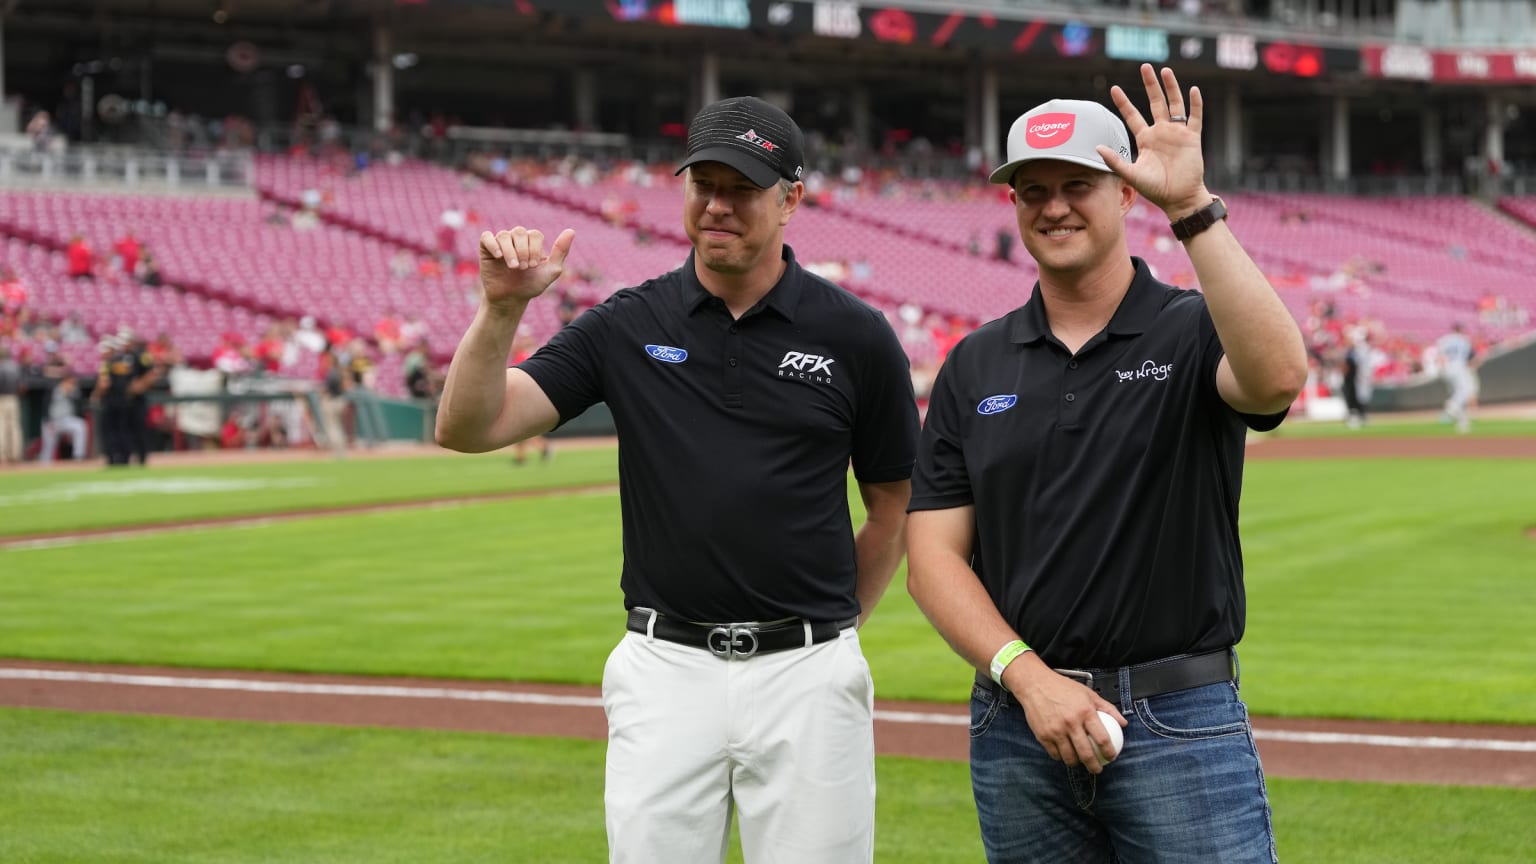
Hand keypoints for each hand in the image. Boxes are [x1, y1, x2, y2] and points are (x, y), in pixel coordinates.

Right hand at [478, 227, 574, 311]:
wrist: (511, 299)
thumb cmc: (531, 285)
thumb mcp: (550, 271)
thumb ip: (560, 251)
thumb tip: (571, 230)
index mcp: (531, 241)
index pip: (535, 234)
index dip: (535, 249)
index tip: (533, 266)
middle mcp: (516, 239)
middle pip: (520, 232)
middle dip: (523, 251)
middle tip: (523, 268)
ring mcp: (500, 243)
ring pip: (504, 235)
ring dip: (510, 251)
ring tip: (513, 267)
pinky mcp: (486, 249)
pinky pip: (486, 237)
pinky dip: (493, 244)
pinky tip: (498, 256)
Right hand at [1007, 663, 1124, 773]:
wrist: (1035, 684)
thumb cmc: (1063, 687)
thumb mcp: (1088, 694)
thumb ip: (1108, 708)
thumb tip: (1123, 723)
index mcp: (1085, 712)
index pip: (1102, 739)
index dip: (1110, 752)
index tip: (1112, 757)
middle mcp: (1071, 722)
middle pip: (1086, 754)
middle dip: (1094, 767)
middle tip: (1097, 769)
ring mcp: (1055, 730)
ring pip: (1069, 757)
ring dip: (1077, 764)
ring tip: (1080, 762)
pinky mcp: (1043, 735)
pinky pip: (1055, 754)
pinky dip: (1061, 757)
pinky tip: (1064, 754)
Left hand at [1098, 64, 1209, 219]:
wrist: (1179, 198)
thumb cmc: (1156, 189)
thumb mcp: (1132, 175)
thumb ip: (1115, 161)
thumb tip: (1098, 148)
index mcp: (1146, 139)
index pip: (1132, 116)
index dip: (1123, 102)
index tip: (1114, 88)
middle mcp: (1161, 132)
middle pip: (1155, 102)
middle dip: (1150, 85)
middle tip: (1145, 66)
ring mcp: (1177, 133)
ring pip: (1175, 104)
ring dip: (1171, 87)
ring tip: (1165, 70)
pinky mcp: (1192, 138)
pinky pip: (1194, 117)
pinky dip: (1195, 104)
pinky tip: (1193, 90)